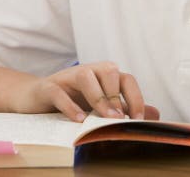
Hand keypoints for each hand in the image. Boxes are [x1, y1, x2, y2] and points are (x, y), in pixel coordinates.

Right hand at [13, 61, 159, 122]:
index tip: (137, 119)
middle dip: (116, 96)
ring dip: (97, 97)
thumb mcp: (101, 105)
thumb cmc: (72, 100)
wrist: (35, 98)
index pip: (126, 78)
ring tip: (100, 119)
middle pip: (109, 70)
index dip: (135, 97)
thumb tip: (154, 114)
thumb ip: (125, 108)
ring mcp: (67, 77)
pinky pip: (59, 91)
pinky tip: (78, 120)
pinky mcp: (48, 87)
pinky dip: (70, 105)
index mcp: (103, 76)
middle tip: (117, 119)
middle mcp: (88, 71)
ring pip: (85, 75)